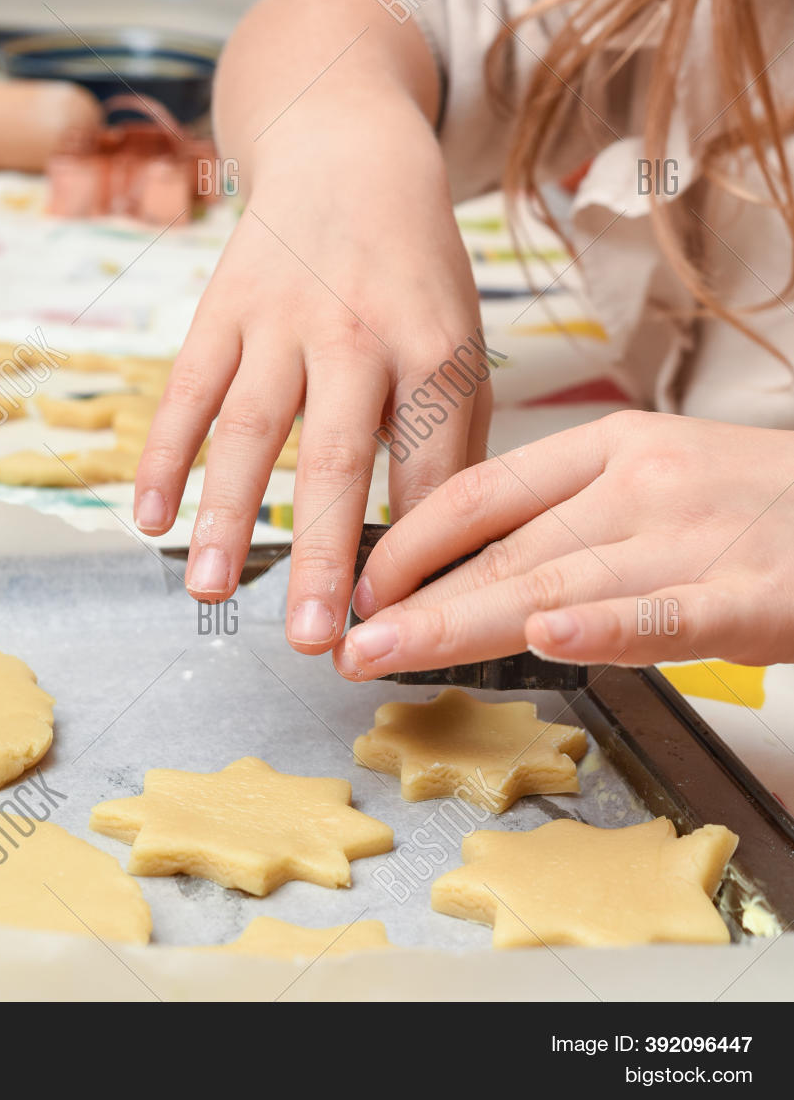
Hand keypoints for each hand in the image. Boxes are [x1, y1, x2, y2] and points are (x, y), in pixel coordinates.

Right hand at [133, 107, 491, 654]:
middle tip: (313, 641)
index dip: (416, 550)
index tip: (401, 624)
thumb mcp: (459, 339)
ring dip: (227, 515)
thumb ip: (450, 437)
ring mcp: (283, 318)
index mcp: (435, 347)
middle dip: (323, 554)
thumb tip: (437, 555)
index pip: (428, 466)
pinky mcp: (222, 307)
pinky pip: (187, 389)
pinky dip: (162, 454)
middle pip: (337, 457)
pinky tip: (147, 518)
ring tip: (212, 594)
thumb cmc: (415, 273)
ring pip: (249, 428)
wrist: (349, 156)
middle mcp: (359, 333)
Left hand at [336, 410, 793, 676]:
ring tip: (394, 652)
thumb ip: (575, 514)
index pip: (488, 490)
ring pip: (562, 581)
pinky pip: (668, 612)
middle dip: (417, 599)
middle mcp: (641, 482)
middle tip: (346, 641)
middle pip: (508, 546)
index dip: (415, 538)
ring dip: (467, 622)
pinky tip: (549, 635)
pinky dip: (608, 625)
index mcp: (613, 447)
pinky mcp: (753, 593)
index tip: (363, 583)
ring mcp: (694, 536)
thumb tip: (475, 566)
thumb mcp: (659, 477)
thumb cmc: (759, 503)